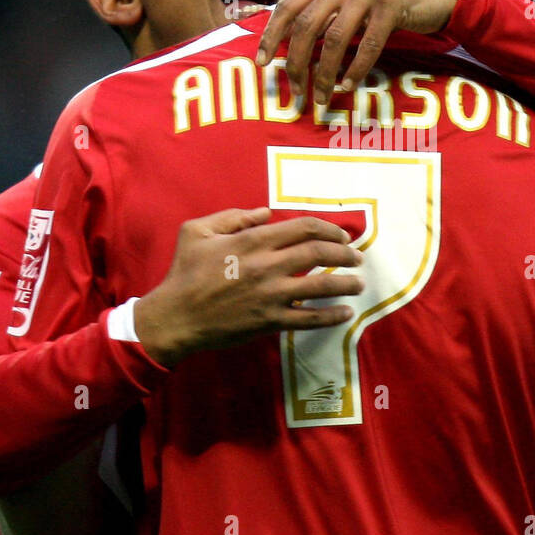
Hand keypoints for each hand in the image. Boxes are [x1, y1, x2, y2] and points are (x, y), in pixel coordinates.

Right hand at [133, 208, 364, 366]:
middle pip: (319, 254)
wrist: (176, 316)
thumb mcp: (198, 231)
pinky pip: (308, 319)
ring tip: (359, 284)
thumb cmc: (185, 271)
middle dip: (345, 255)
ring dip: (346, 284)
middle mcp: (268, 265)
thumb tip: (265, 214)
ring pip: (321, 287)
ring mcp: (271, 295)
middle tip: (357, 258)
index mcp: (253, 240)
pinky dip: (331, 316)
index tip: (342, 237)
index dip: (330, 230)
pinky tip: (345, 313)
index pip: (304, 228)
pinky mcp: (270, 321)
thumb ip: (233, 217)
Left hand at [254, 0, 459, 105]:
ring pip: (334, 38)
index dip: (271, 35)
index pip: (288, 6)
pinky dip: (356, 69)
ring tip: (322, 97)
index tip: (262, 63)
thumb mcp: (354, 0)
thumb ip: (328, 13)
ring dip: (325, 73)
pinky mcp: (391, 5)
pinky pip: (367, 44)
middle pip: (306, 25)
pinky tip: (349, 85)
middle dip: (297, 63)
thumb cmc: (391, 2)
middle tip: (297, 91)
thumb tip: (293, 44)